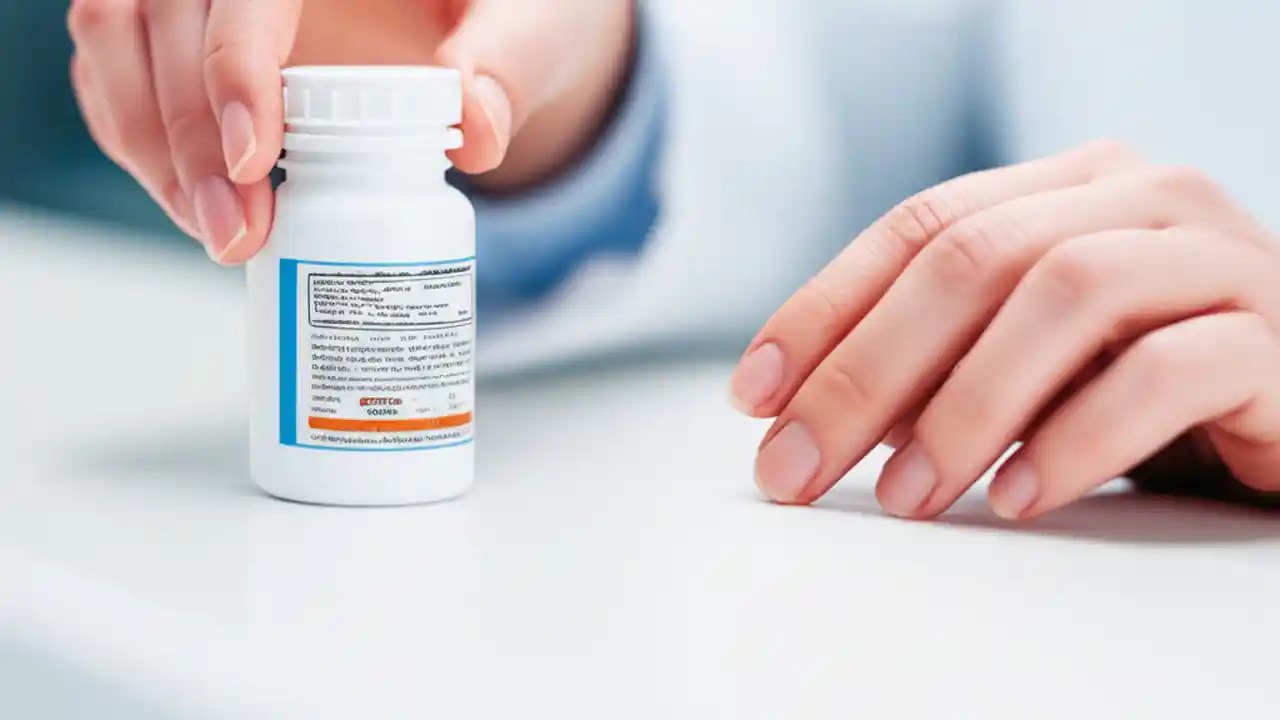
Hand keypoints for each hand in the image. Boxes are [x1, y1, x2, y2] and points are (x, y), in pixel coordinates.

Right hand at [68, 0, 632, 263]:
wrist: (495, 25)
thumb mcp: (538, 26)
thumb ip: (511, 65)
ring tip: (221, 237)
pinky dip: (141, 145)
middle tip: (236, 234)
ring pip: (119, 42)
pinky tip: (196, 210)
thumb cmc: (516, 13)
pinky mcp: (190, 34)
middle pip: (165, 17)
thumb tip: (480, 132)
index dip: (234, 62)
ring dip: (152, 148)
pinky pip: (120, 74)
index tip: (257, 160)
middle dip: (188, 136)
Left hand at [730, 140, 1279, 519]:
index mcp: (1069, 187)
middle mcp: (1141, 198)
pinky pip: (1167, 371)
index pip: (920, 227)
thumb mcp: (1029, 362)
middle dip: (867, 369)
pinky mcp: (1277, 339)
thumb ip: (938, 361)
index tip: (754, 396)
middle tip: (799, 466)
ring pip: (1065, 294)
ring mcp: (1216, 257)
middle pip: (973, 257)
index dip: (825, 309)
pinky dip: (1078, 437)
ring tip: (906, 496)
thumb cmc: (1150, 382)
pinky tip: (1019, 498)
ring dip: (964, 404)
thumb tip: (807, 410)